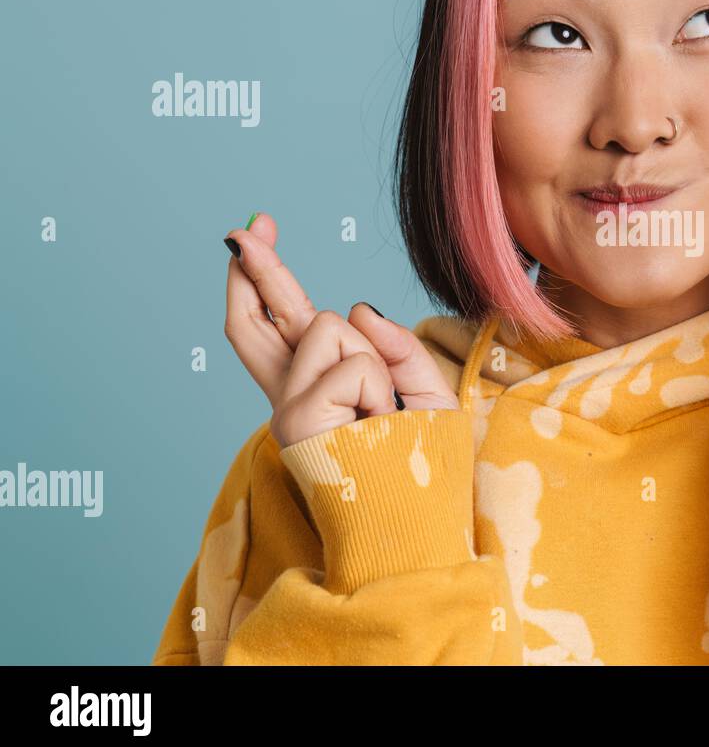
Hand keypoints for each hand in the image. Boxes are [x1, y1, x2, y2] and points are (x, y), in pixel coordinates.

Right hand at [222, 212, 459, 448]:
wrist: (421, 519)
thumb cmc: (423, 462)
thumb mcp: (424, 392)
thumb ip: (395, 348)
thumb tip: (356, 308)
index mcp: (318, 390)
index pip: (279, 326)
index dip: (261, 280)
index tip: (251, 232)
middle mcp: (293, 397)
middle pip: (258, 322)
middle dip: (257, 269)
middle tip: (246, 227)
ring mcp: (289, 407)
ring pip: (330, 327)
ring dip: (373, 359)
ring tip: (383, 411)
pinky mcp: (297, 418)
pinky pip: (355, 366)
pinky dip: (380, 387)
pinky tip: (378, 423)